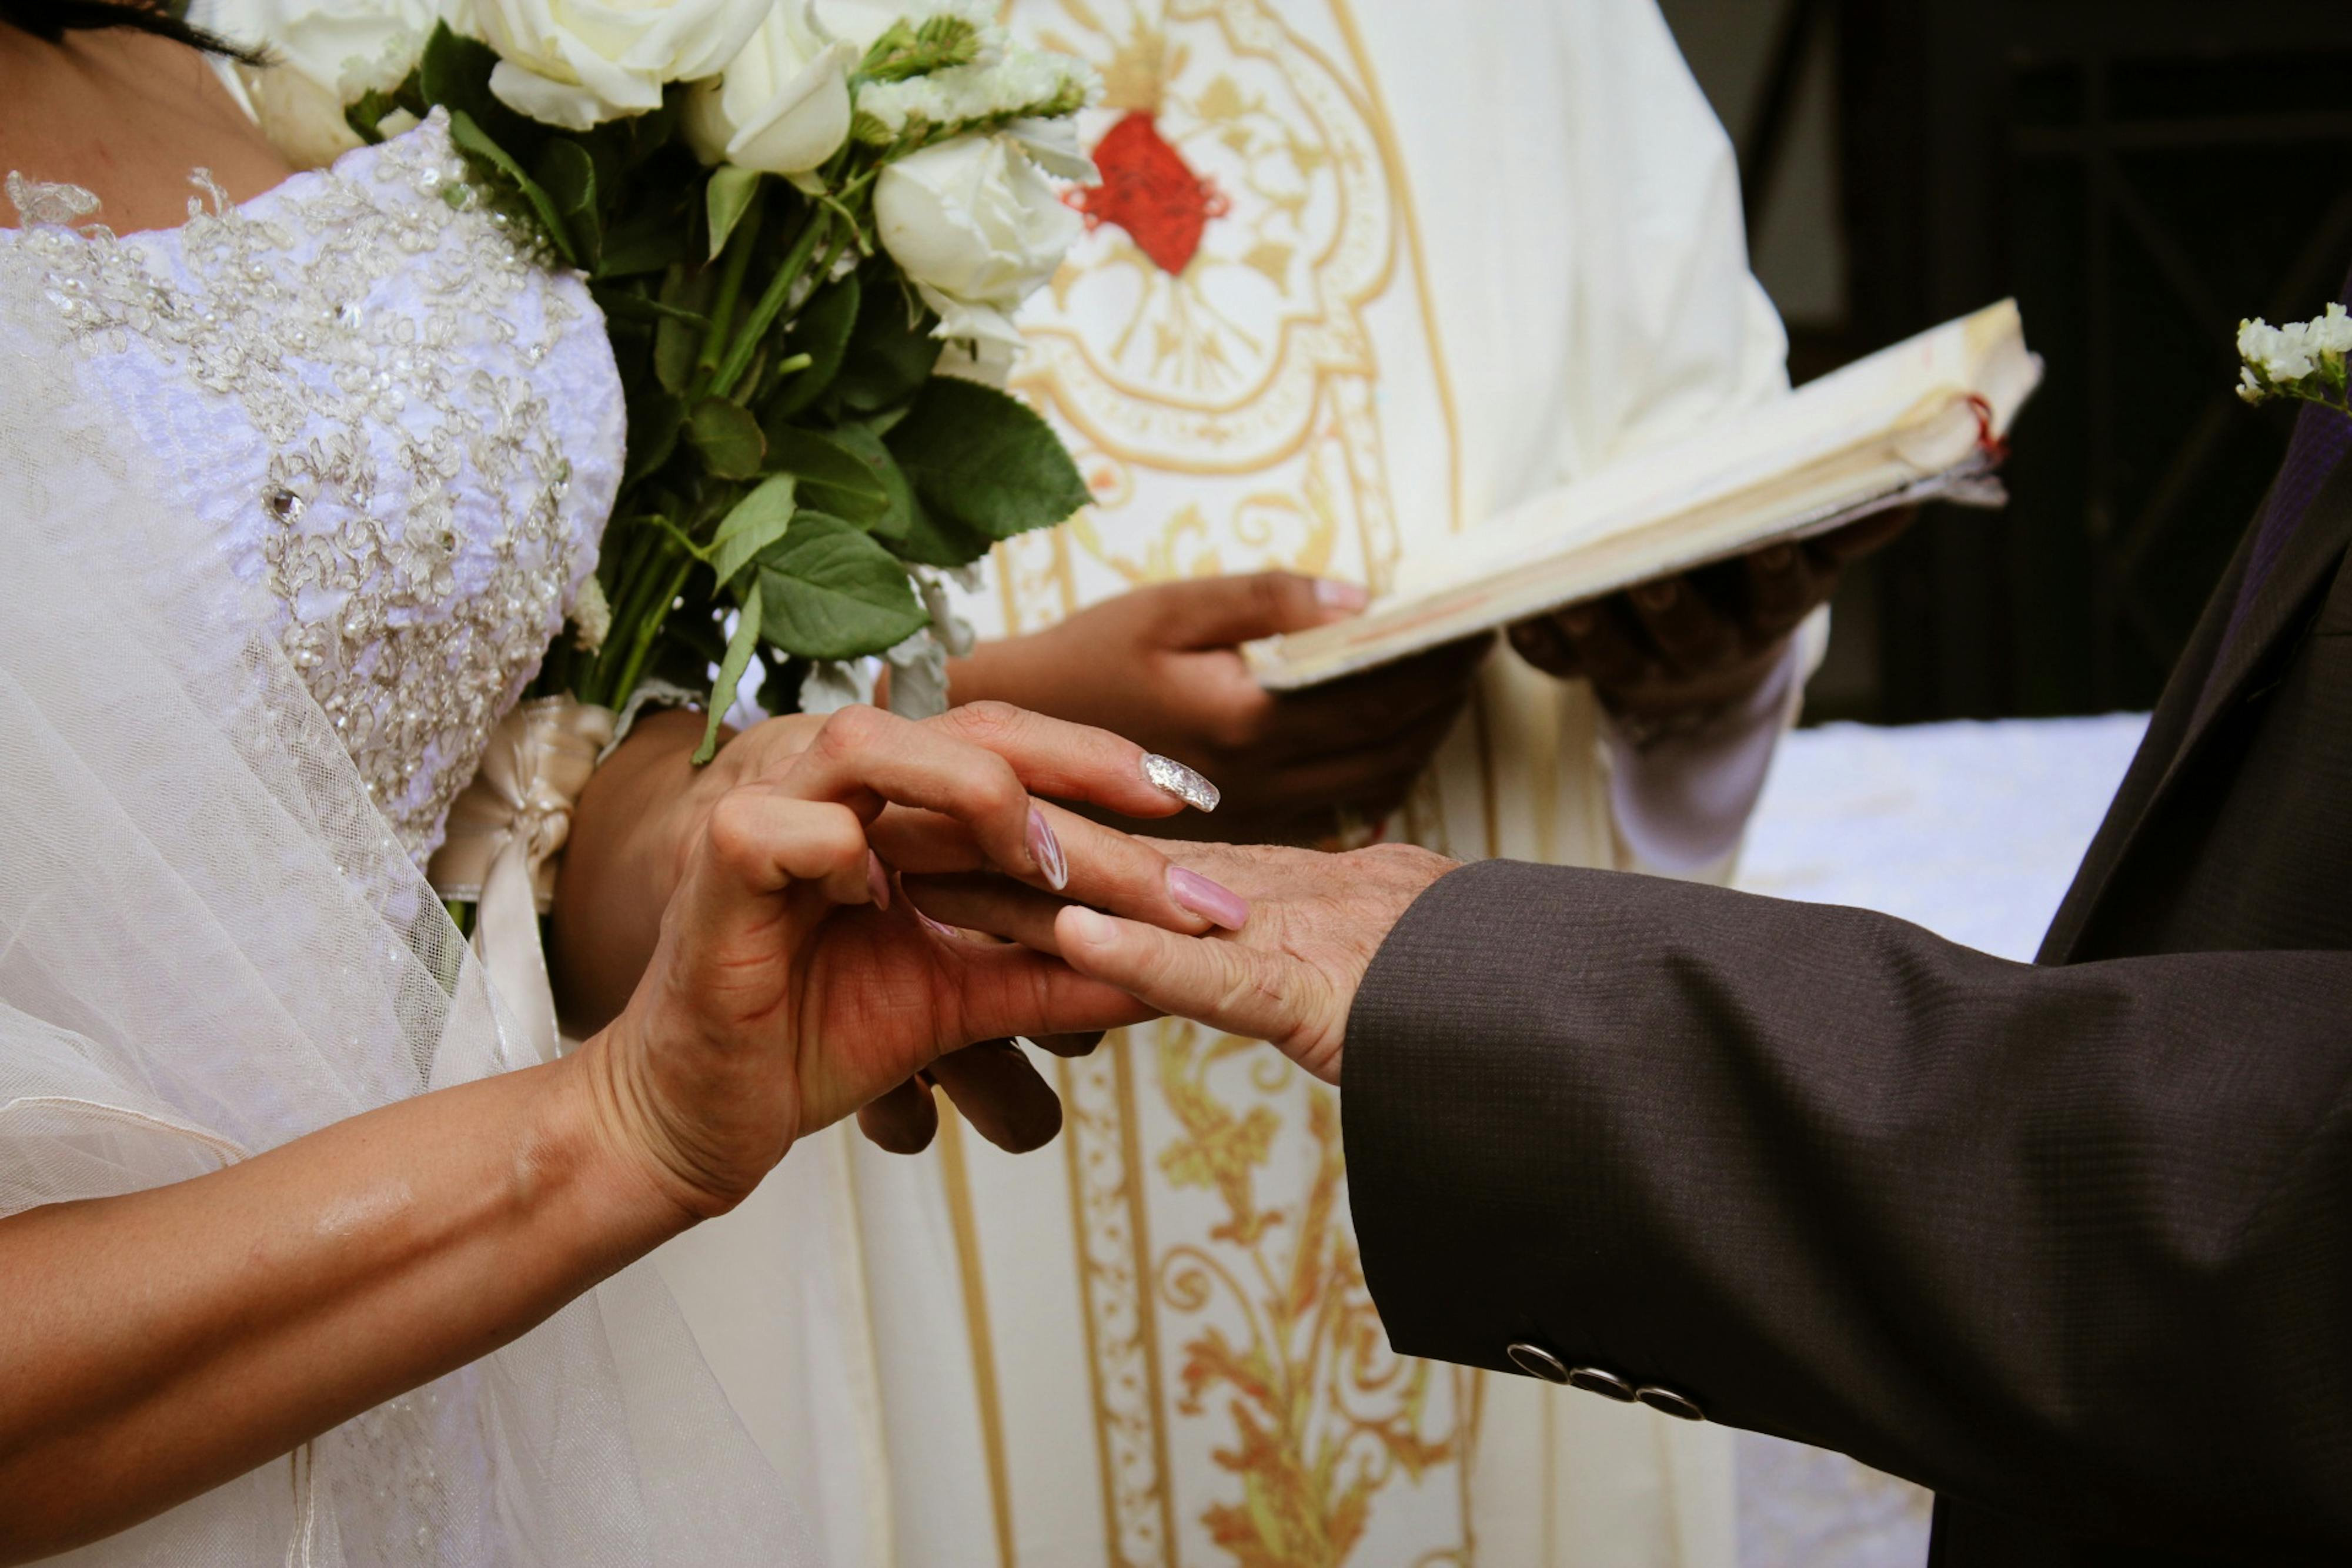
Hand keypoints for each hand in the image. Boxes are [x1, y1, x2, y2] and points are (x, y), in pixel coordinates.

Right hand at [573, 704, 1233, 1217]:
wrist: (705, 1116)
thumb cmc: (817, 1040)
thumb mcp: (962, 1001)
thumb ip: (1055, 972)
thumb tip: (1174, 966)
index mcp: (897, 810)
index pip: (1010, 750)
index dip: (1100, 765)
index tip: (1196, 806)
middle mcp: (839, 790)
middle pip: (965, 733)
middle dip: (1076, 771)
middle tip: (1171, 825)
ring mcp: (772, 813)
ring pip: (872, 744)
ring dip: (969, 793)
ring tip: (1042, 864)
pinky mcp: (714, 865)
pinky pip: (779, 824)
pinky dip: (835, 848)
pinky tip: (878, 897)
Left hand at [905, 839, 1457, 1085]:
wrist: (1581, 1018)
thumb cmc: (1488, 1002)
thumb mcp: (1379, 973)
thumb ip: (1316, 964)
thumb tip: (1282, 963)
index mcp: (1277, 898)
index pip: (1130, 865)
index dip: (1030, 845)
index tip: (938, 830)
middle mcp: (1271, 899)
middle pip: (1105, 864)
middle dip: (988, 848)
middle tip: (880, 827)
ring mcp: (1293, 939)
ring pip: (1131, 907)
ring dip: (1019, 892)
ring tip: (917, 869)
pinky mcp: (1322, 992)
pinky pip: (1216, 977)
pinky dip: (1136, 962)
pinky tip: (1057, 944)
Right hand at [949, 572, 1491, 842]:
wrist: (1021, 735)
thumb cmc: (1088, 658)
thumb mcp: (1170, 608)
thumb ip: (1269, 602)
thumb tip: (1361, 600)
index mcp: (1251, 724)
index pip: (1378, 699)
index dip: (1435, 664)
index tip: (1475, 624)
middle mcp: (1265, 783)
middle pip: (1390, 746)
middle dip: (1441, 697)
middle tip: (1473, 650)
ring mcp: (1259, 813)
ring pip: (1375, 782)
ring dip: (1419, 736)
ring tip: (1443, 685)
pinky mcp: (1248, 827)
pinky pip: (1342, 806)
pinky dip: (1381, 770)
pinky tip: (1392, 737)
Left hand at [1507, 511, 1912, 719]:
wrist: (1707, 649)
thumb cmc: (1757, 569)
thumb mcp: (1811, 547)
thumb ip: (1848, 518)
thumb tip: (1916, 479)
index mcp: (1770, 608)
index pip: (1778, 593)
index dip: (1771, 570)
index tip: (1763, 541)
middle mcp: (1709, 647)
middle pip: (1689, 633)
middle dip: (1670, 604)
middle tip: (1650, 575)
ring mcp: (1643, 665)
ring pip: (1616, 656)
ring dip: (1592, 626)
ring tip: (1569, 594)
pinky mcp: (1585, 669)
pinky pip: (1559, 665)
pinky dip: (1537, 642)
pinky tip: (1514, 614)